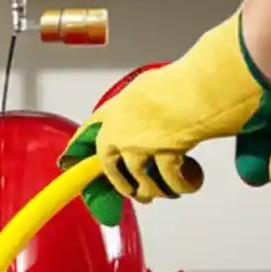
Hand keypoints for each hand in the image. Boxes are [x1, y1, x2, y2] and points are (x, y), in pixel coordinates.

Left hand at [59, 12, 270, 225]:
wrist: (201, 87)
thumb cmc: (182, 79)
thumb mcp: (151, 86)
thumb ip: (143, 103)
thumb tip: (149, 114)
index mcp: (117, 107)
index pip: (90, 128)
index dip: (80, 145)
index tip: (69, 159)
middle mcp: (122, 128)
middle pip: (110, 164)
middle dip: (121, 182)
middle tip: (133, 191)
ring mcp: (140, 144)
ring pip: (139, 178)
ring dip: (152, 189)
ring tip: (164, 193)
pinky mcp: (162, 156)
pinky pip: (169, 180)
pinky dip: (181, 185)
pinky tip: (188, 184)